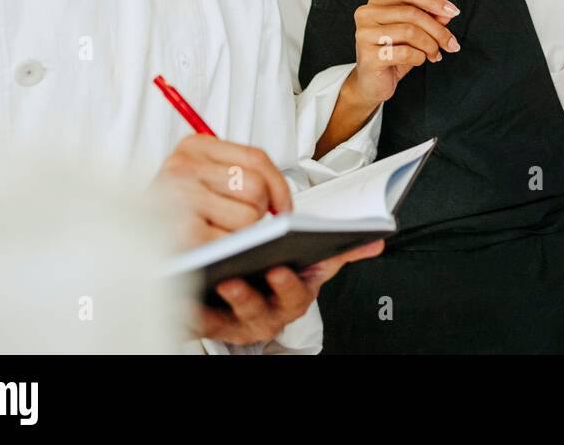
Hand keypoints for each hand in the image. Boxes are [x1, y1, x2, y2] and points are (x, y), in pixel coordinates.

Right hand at [153, 134, 292, 247]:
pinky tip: (215, 251)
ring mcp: (181, 199)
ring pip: (249, 217)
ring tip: (224, 238)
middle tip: (244, 227)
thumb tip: (281, 204)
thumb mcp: (197, 178)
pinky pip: (232, 243)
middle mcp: (183, 167)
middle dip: (260, 213)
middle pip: (256, 188)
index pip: (257, 158)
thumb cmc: (168, 213)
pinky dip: (230, 253)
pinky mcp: (183, 233)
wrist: (120, 241)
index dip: (280, 186)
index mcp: (192, 147)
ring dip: (244, 235)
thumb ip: (235, 176)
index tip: (283, 206)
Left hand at [192, 239, 384, 344]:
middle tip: (239, 280)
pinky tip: (188, 292)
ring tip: (216, 280)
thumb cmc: (279, 280)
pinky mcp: (210, 323)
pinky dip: (194, 310)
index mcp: (293, 297)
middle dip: (252, 297)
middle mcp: (268, 313)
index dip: (287, 286)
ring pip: (231, 318)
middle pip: (262, 311)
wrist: (251, 304)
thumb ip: (341, 252)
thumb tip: (375, 241)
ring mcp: (238, 321)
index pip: (295, 295)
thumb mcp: (314, 266)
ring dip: (223, 302)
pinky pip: (200, 321)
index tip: (279, 271)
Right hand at [349, 0, 460, 106]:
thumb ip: (428, 19)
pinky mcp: (369, 56)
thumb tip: (447, 13)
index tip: (454, 12)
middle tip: (451, 43)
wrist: (372, 84)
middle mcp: (366, 14)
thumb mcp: (413, 33)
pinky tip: (419, 61)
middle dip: (437, 29)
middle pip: (412, 13)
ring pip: (410, 32)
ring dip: (430, 45)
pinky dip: (420, 57)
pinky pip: (406, 52)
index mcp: (376, 2)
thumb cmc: (392, 54)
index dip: (433, 1)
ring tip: (434, 55)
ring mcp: (364, 35)